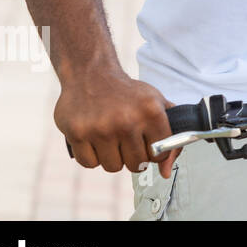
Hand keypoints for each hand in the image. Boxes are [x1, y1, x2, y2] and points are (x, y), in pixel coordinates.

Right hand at [56, 66, 178, 177]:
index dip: (154, 153)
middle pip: (136, 165)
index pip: (160, 154)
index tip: (147, 145)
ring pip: (113, 167)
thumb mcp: (156, 103)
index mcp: (151, 112)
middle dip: (133, 157)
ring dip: (112, 157)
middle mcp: (127, 121)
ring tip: (110, 138)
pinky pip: (89, 163)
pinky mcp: (78, 133)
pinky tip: (94, 139)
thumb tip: (165, 172)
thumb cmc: (128, 94)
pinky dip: (92, 156)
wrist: (91, 74)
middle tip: (127, 141)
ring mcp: (101, 128)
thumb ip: (169, 137)